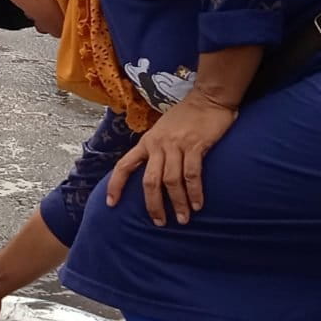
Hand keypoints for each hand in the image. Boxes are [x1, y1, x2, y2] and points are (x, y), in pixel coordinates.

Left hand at [108, 91, 238, 225]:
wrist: (208, 97)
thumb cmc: (186, 116)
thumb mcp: (162, 130)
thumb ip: (156, 149)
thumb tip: (152, 172)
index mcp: (147, 142)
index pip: (124, 165)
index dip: (115, 185)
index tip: (111, 204)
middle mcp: (158, 144)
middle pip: (149, 181)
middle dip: (153, 205)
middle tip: (159, 222)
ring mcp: (176, 145)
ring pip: (171, 181)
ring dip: (177, 203)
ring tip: (183, 219)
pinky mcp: (195, 145)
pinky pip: (192, 174)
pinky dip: (195, 192)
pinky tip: (198, 205)